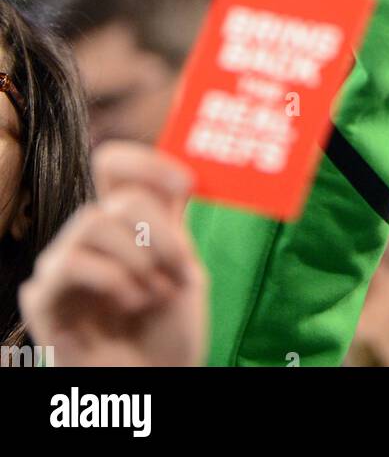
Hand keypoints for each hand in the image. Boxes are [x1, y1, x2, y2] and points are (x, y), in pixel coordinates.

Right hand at [20, 142, 205, 367]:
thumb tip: (183, 175)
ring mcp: (64, 264)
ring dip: (138, 257)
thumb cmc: (169, 335)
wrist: (158, 383)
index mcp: (124, 224)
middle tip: (181, 272)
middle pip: (118, 197)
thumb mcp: (184, 271)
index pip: (114, 165)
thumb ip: (175, 223)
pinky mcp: (44, 298)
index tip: (187, 183)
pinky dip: (110, 277)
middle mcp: (91, 238)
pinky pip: (68, 262)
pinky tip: (130, 301)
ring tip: (154, 294)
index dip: (146, 161)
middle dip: (161, 233)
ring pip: (92, 220)